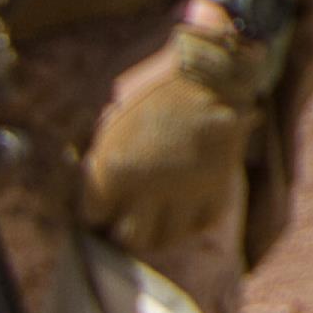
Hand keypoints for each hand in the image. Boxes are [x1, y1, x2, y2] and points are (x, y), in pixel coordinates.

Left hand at [79, 22, 272, 258]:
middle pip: (131, 238)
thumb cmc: (154, 89)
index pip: (95, 214)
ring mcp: (184, 191)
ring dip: (161, 231)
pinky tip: (188, 207)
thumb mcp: (114, 119)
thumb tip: (99, 183)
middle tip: (132, 216)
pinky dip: (194, 221)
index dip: (100, 204)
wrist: (209, 72)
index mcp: (114, 169)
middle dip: (128, 228)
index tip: (107, 197)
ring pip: (167, 240)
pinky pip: (202, 224)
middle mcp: (146, 188)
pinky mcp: (217, 187)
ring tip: (160, 218)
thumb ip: (106, 156)